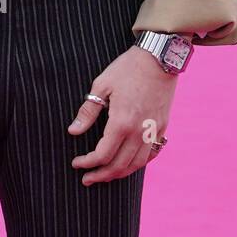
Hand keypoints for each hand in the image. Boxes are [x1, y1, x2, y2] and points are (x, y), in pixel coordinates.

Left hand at [68, 46, 177, 184]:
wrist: (160, 58)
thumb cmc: (127, 68)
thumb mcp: (102, 85)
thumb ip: (88, 112)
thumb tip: (73, 131)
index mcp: (121, 121)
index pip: (102, 154)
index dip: (87, 163)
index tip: (76, 163)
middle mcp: (139, 131)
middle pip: (119, 165)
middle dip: (101, 175)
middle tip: (87, 179)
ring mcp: (153, 131)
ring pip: (137, 164)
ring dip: (119, 174)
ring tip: (106, 175)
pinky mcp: (162, 127)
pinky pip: (152, 153)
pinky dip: (139, 164)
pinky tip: (129, 164)